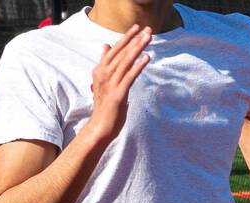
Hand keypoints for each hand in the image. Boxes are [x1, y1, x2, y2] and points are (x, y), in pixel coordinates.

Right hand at [85, 26, 151, 147]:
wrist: (100, 127)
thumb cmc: (104, 105)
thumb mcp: (103, 81)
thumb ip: (105, 64)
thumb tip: (106, 46)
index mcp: (100, 70)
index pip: (114, 50)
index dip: (125, 38)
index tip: (136, 28)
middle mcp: (103, 75)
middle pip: (121, 53)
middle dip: (134, 39)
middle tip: (146, 29)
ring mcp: (110, 84)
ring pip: (126, 62)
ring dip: (138, 48)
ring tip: (148, 39)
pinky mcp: (118, 94)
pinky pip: (129, 77)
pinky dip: (138, 66)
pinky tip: (147, 58)